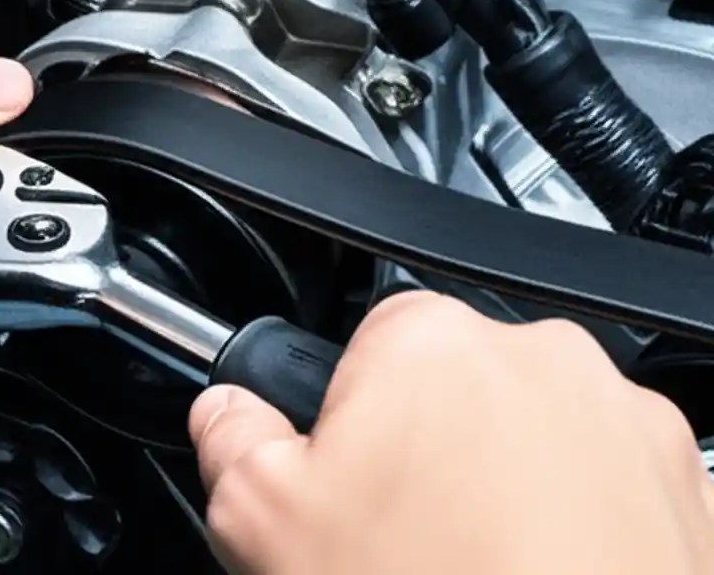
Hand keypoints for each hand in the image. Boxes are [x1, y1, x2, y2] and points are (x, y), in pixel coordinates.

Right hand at [190, 292, 713, 574]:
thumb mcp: (260, 522)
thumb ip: (230, 438)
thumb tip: (226, 413)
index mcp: (429, 341)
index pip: (364, 341)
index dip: (346, 418)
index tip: (346, 477)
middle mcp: (539, 357)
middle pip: (452, 385)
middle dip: (427, 446)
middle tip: (405, 537)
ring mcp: (624, 420)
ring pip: (534, 432)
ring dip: (506, 482)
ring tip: (476, 565)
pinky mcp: (684, 485)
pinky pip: (607, 482)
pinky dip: (579, 521)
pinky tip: (538, 572)